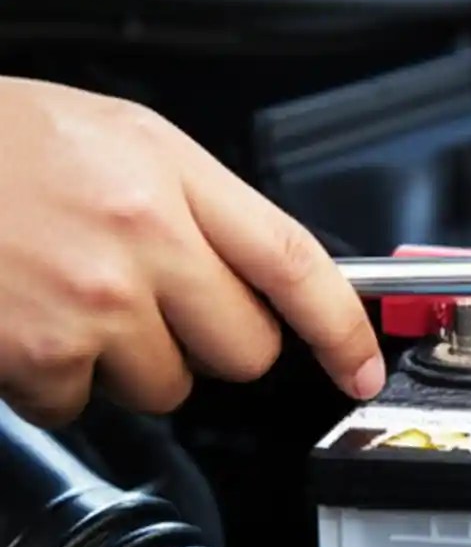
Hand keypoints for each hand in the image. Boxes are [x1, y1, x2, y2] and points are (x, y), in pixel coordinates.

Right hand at [0, 78, 383, 426]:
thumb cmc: (12, 143)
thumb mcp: (131, 141)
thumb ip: (210, 208)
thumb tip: (277, 277)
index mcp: (175, 180)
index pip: (296, 266)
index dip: (341, 328)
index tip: (359, 364)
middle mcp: (143, 244)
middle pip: (245, 348)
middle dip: (219, 339)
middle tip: (164, 299)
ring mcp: (90, 306)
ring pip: (170, 385)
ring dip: (138, 358)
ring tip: (83, 296)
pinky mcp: (38, 358)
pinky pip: (88, 405)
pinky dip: (65, 379)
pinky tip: (39, 320)